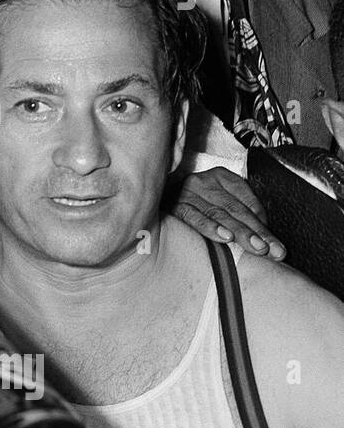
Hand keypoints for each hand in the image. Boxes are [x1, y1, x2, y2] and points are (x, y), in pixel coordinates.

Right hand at [170, 166, 284, 259]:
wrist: (150, 199)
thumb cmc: (193, 206)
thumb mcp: (218, 202)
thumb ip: (239, 214)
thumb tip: (264, 238)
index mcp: (221, 177)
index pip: (247, 201)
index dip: (263, 223)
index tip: (276, 246)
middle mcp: (204, 181)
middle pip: (236, 209)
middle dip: (257, 232)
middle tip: (272, 251)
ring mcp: (187, 192)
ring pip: (219, 214)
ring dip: (240, 232)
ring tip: (257, 247)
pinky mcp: (174, 206)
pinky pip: (194, 217)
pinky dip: (210, 227)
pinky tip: (225, 237)